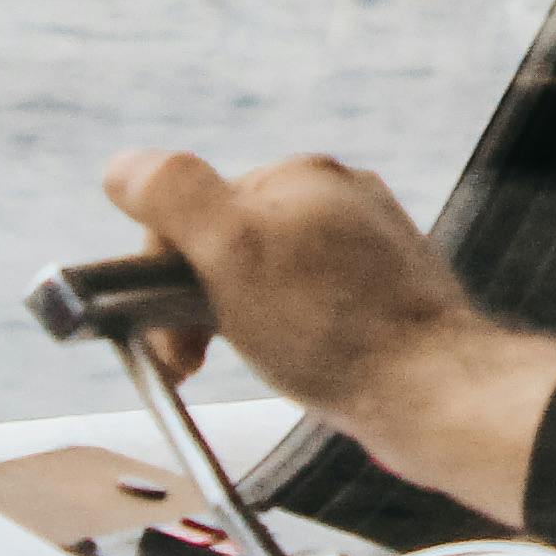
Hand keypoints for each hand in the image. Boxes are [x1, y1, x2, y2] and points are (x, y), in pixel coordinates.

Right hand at [99, 149, 555, 526]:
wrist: (432, 391)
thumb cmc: (334, 326)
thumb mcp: (232, 250)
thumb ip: (174, 196)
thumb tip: (123, 165)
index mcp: (300, 176)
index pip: (190, 208)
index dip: (161, 273)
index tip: (165, 334)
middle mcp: (338, 200)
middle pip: (226, 243)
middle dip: (195, 302)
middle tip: (190, 361)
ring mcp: (365, 247)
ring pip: (264, 278)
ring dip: (234, 322)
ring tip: (252, 359)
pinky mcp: (383, 293)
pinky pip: (308, 306)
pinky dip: (283, 336)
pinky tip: (297, 361)